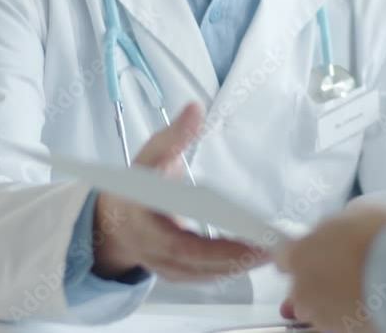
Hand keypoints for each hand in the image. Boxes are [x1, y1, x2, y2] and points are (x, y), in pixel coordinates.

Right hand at [92, 104, 268, 280]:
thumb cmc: (137, 185)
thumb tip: (194, 109)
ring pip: (202, 274)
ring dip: (237, 266)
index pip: (177, 242)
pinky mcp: (175, 273)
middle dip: (233, 258)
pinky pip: (203, 276)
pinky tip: (255, 258)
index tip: (242, 236)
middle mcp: (150, 250)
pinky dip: (229, 269)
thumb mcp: (151, 155)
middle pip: (195, 263)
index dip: (211, 247)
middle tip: (270, 247)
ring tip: (272, 252)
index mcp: (141, 221)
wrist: (113, 220)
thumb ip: (174, 135)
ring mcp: (162, 266)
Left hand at [277, 204, 385, 331]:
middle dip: (318, 278)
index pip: (282, 257)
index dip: (300, 253)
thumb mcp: (358, 213)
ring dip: (334, 298)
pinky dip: (351, 313)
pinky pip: (340, 321)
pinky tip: (370, 302)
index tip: (316, 251)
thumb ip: (336, 227)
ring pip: (320, 307)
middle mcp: (302, 290)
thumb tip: (337, 233)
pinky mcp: (343, 332)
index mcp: (299, 254)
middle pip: (300, 285)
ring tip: (363, 286)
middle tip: (347, 267)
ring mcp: (321, 317)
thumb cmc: (383, 237)